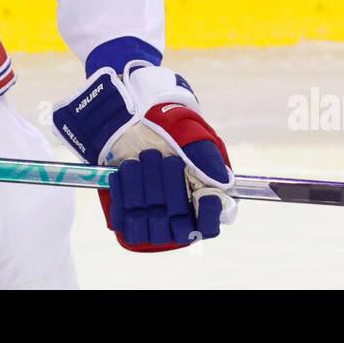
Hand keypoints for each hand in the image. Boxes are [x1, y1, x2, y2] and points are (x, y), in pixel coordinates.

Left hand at [52, 61, 234, 251]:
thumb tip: (221, 185)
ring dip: (142, 189)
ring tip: (138, 161)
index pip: (208, 226)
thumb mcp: (194, 135)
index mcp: (199, 196)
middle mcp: (176, 212)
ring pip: (150, 225)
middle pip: (177, 226)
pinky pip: (123, 221)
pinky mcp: (124, 212)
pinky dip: (122, 193)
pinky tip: (122, 171)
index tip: (202, 195)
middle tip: (162, 159)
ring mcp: (149, 215)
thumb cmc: (168, 126)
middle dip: (168, 189)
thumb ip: (209, 161)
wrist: (130, 115)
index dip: (206, 216)